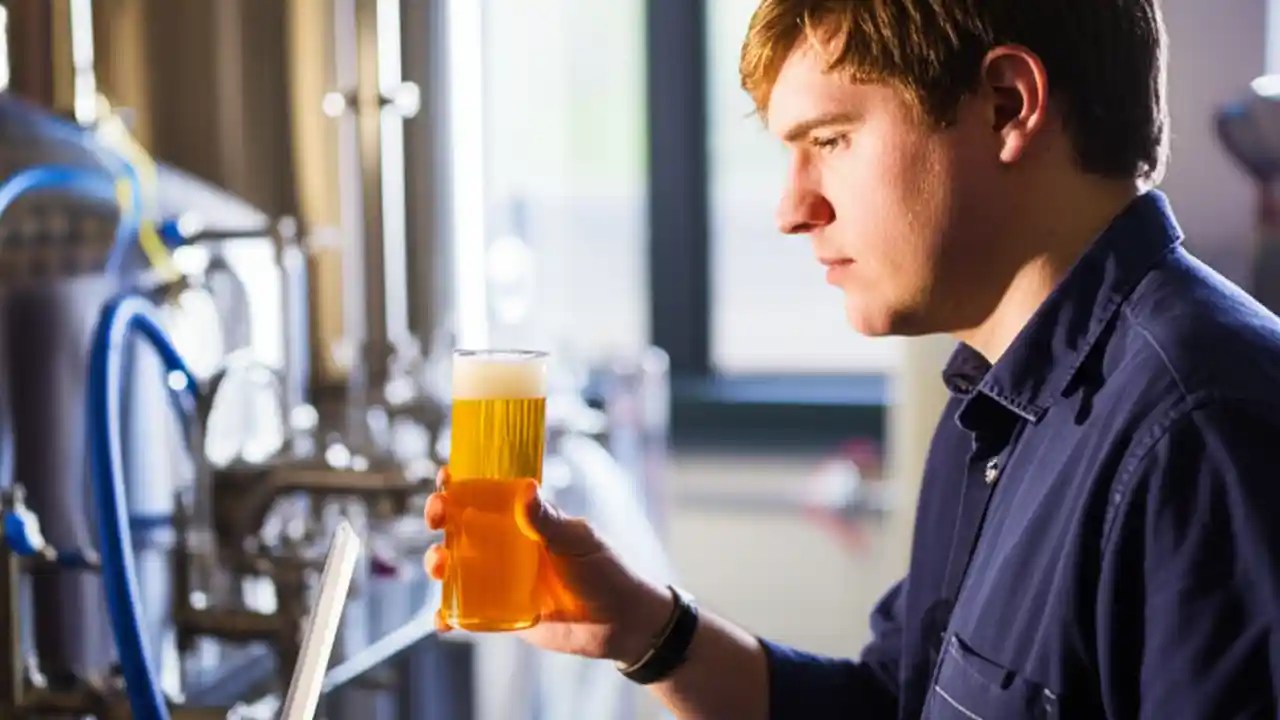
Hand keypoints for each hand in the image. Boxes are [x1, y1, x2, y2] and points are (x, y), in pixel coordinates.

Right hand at [423, 468, 672, 663]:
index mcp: (527, 520)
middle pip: (462, 527)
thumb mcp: (578, 541)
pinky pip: (467, 613)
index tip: (446, 476)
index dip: (463, 484)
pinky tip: (442, 619)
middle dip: (441, 519)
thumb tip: (525, 489)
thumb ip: (549, 521)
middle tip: (436, 518)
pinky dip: (449, 616)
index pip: (489, 494)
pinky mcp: (503, 613)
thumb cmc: (606, 570)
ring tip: (440, 565)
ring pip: (457, 567)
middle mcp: (509, 546)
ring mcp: (503, 579)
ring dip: (438, 563)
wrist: (622, 623)